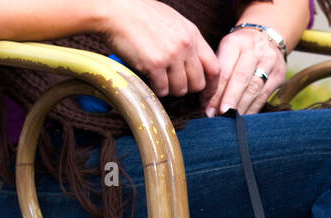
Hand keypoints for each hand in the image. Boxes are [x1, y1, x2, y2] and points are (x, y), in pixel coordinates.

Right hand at [99, 0, 219, 97]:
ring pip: (180, 89)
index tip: (205, 95)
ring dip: (170, 88)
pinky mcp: (154, 64)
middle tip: (174, 84)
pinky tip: (149, 78)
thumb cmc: (140, 15)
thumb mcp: (173, 22)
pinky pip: (162, 89)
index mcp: (193, 34)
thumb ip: (186, 41)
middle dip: (187, 88)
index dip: (212, 86)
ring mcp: (171, 55)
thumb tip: (194, 63)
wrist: (116, 10)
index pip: (214, 68)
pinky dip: (156, 88)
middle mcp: (186, 45)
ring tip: (159, 77)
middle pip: (198, 83)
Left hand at [201, 27, 286, 116]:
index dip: (216, 91)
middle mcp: (254, 51)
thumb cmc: (239, 49)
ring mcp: (269, 62)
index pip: (225, 70)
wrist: (267, 37)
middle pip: (241, 79)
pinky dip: (253, 108)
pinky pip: (264, 95)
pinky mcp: (279, 74)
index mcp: (235, 43)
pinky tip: (244, 118)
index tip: (207, 107)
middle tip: (220, 115)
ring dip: (241, 107)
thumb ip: (217, 72)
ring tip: (231, 120)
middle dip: (229, 100)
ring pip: (254, 89)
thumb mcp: (226, 50)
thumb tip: (206, 102)